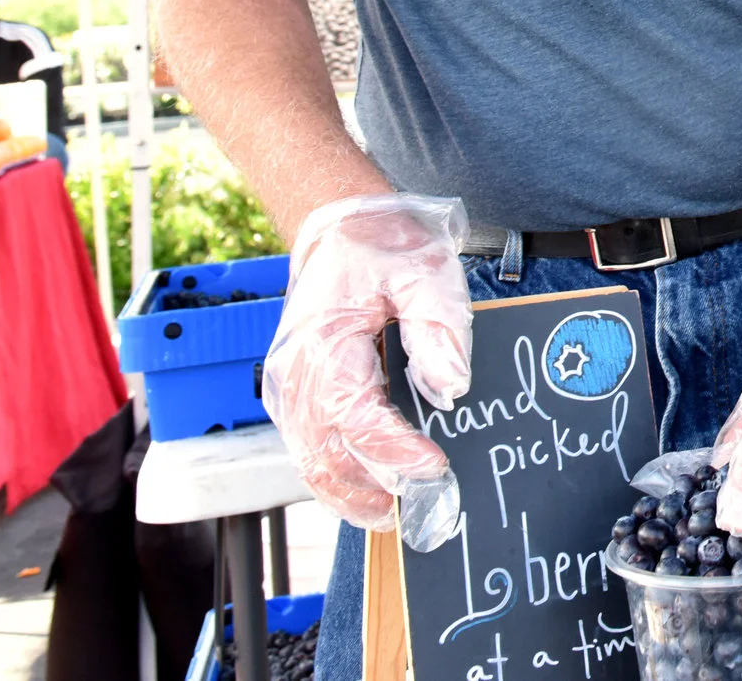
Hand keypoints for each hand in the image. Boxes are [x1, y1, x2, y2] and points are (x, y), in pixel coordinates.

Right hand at [261, 194, 472, 550]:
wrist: (342, 228)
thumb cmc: (383, 246)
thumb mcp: (426, 271)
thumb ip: (440, 328)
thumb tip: (451, 387)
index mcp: (324, 344)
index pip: (356, 415)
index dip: (395, 450)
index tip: (436, 468)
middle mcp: (295, 376)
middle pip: (326, 455)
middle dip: (374, 490)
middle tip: (424, 511)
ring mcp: (289, 390)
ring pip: (313, 463)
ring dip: (353, 495)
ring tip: (400, 514)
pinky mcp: (296, 397)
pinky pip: (311, 451)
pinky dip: (341, 478)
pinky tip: (376, 490)